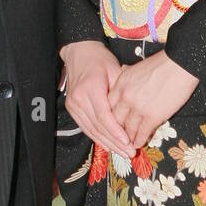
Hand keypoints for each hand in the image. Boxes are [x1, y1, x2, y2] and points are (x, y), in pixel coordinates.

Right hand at [61, 40, 133, 155]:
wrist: (79, 53)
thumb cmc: (100, 60)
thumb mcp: (115, 70)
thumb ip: (122, 92)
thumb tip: (133, 113)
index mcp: (90, 88)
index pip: (103, 116)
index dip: (115, 131)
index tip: (127, 142)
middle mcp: (79, 99)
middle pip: (98, 126)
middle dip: (114, 142)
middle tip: (129, 153)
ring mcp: (73, 105)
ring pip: (91, 130)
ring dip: (107, 143)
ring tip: (122, 153)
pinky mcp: (72, 109)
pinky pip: (85, 127)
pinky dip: (97, 137)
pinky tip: (109, 145)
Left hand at [108, 52, 198, 148]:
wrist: (179, 64)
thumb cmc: (162, 63)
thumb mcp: (137, 66)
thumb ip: (127, 72)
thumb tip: (123, 70)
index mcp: (121, 83)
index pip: (108, 105)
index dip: (110, 116)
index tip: (113, 123)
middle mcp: (125, 97)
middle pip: (115, 119)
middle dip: (117, 130)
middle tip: (118, 138)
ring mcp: (138, 108)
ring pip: (128, 129)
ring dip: (128, 138)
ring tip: (128, 144)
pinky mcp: (152, 116)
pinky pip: (142, 133)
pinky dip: (139, 140)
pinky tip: (139, 144)